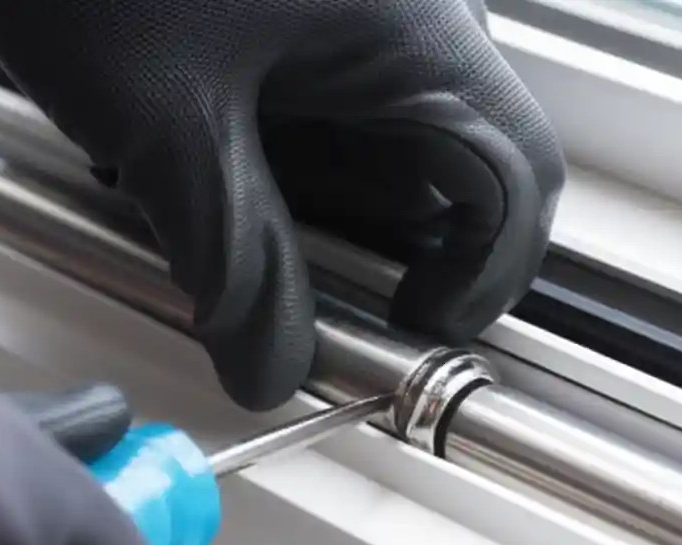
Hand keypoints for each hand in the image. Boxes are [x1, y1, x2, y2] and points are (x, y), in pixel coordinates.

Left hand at [0, 0, 565, 410]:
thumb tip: (275, 369)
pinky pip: (321, 99)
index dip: (475, 279)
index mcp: (411, 29)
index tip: (405, 329)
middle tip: (244, 243)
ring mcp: (356, 4)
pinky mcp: (307, 5)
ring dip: (289, 187)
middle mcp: (408, 7)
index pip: (514, 182)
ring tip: (183, 164)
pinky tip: (183, 133)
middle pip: (430, 169)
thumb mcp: (167, 130)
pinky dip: (263, 142)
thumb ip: (234, 265)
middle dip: (338, 227)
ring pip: (367, 140)